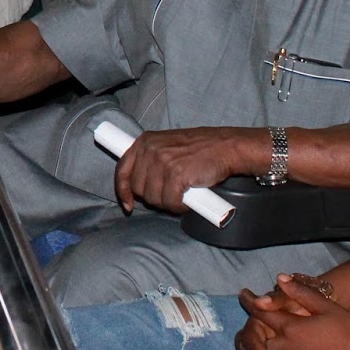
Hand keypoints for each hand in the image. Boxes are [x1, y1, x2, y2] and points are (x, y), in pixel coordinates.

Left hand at [112, 126, 260, 213]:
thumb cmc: (199, 149)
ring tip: (182, 195)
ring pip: (153, 198)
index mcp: (144, 142)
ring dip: (167, 203)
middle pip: (138, 188)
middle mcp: (150, 150)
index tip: (127, 204)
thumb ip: (150, 160)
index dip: (122, 190)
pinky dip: (179, 207)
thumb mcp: (168, 146)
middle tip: (171, 194)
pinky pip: (170, 202)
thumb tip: (137, 188)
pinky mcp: (176, 174)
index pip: (122, 169)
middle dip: (153, 197)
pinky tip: (188, 201)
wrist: (226, 147)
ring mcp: (162, 162)